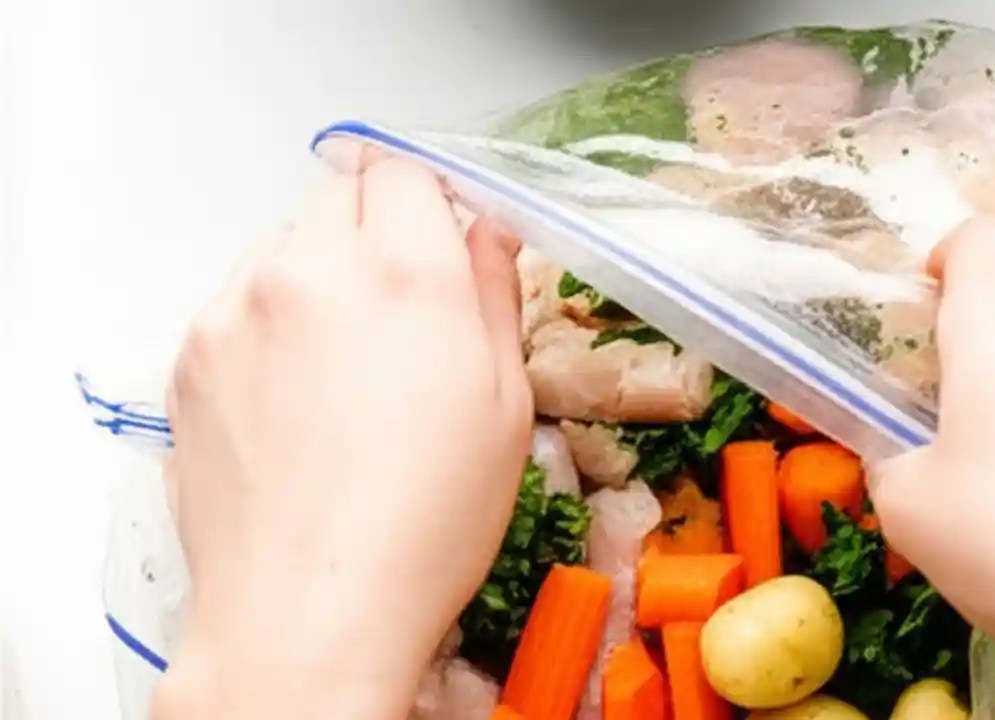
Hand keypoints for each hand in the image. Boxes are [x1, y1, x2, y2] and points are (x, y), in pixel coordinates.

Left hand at [151, 155, 532, 719]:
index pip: (405, 172)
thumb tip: (486, 232)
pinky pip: (238, 298)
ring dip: (318, 272)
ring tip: (343, 363)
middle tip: (400, 307)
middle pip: (341, 193)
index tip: (442, 242)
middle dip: (375, 228)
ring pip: (284, 244)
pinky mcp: (193, 351)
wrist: (309, 609)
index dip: (430, 201)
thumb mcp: (505, 406)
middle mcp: (313, 268)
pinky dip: (270, 319)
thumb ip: (495, 296)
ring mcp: (239, 306)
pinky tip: (296, 395)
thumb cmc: (427, 523)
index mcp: (408, 272)